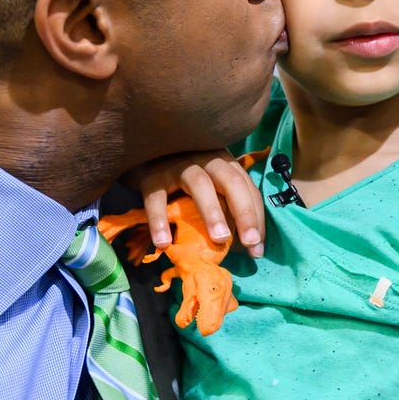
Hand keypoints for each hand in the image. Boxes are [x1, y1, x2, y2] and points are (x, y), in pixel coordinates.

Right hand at [122, 151, 264, 258]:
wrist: (141, 152)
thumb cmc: (180, 178)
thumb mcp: (207, 186)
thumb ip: (223, 207)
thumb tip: (243, 245)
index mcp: (223, 163)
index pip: (247, 188)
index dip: (256, 218)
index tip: (257, 248)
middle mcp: (205, 159)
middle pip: (230, 181)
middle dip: (244, 212)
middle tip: (250, 242)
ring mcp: (178, 165)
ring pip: (199, 184)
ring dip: (212, 212)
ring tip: (220, 240)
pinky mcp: (152, 176)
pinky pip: (156, 198)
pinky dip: (160, 220)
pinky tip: (163, 242)